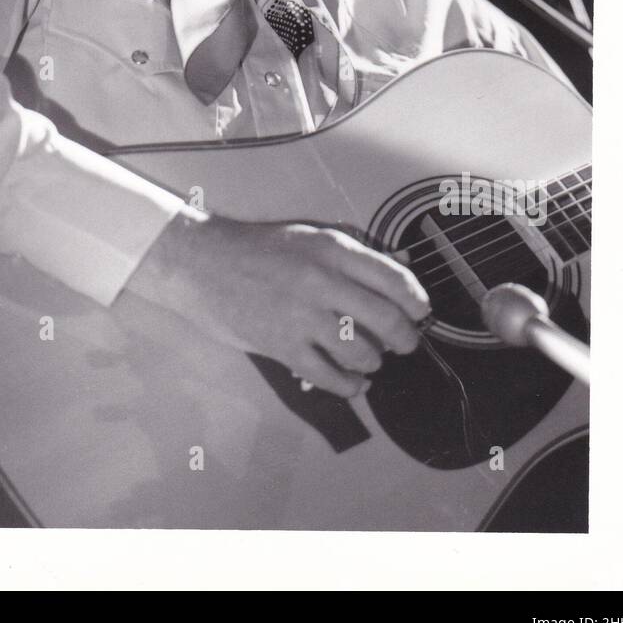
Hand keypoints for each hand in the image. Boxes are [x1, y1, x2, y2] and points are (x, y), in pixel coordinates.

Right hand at [124, 211, 429, 397]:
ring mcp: (301, 316)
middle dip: (405, 338)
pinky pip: (329, 376)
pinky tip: (354, 382)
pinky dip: (350, 386)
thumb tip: (404, 266)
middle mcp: (322, 281)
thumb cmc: (260, 248)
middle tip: (404, 343)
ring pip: (362, 352)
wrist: (203, 263)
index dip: (417, 302)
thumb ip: (357, 252)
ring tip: (370, 359)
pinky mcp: (281, 346)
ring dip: (374, 361)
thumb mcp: (311, 236)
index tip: (420, 312)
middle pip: (387, 319)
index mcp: (333, 249)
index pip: (395, 280)